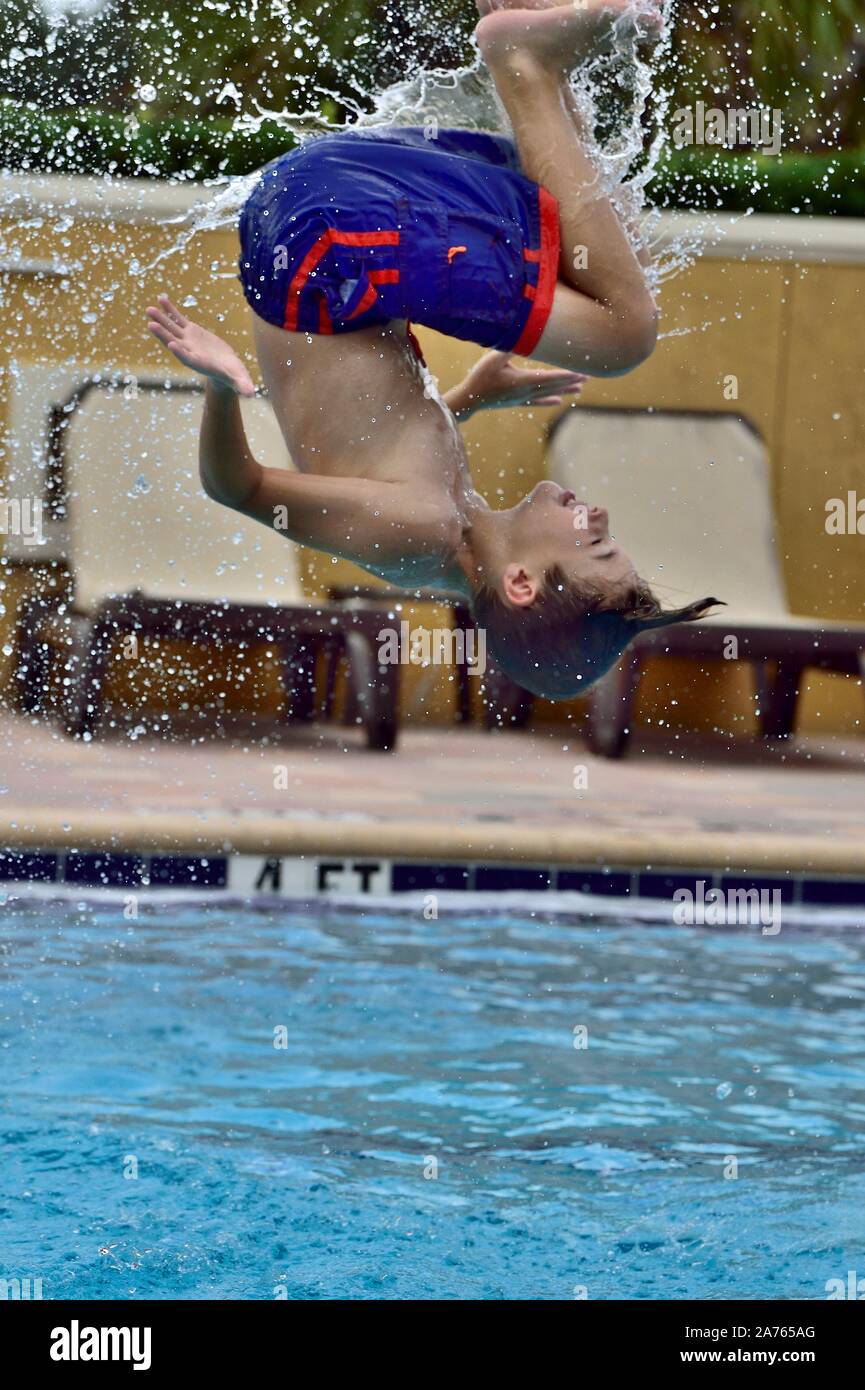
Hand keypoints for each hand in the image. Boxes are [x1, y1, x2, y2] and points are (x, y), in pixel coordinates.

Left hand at [146, 295, 255, 397]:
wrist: (224, 368)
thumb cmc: (233, 375)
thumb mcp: (239, 380)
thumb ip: (243, 385)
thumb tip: (251, 394)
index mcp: (199, 363)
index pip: (188, 358)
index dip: (180, 352)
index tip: (171, 345)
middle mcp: (189, 351)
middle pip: (174, 341)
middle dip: (163, 333)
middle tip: (150, 324)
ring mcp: (188, 340)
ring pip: (172, 328)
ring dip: (161, 319)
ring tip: (149, 309)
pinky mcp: (190, 331)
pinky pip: (178, 319)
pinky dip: (170, 310)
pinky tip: (161, 299)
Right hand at [450, 351, 586, 417]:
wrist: (469, 401)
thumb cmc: (479, 378)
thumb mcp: (492, 358)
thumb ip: (510, 347)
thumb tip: (524, 335)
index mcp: (522, 380)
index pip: (550, 377)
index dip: (566, 374)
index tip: (582, 372)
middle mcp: (526, 391)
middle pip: (553, 386)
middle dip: (571, 381)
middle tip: (588, 377)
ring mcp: (522, 398)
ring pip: (548, 394)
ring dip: (564, 391)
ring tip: (580, 390)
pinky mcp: (517, 402)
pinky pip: (537, 401)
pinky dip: (549, 401)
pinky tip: (558, 402)